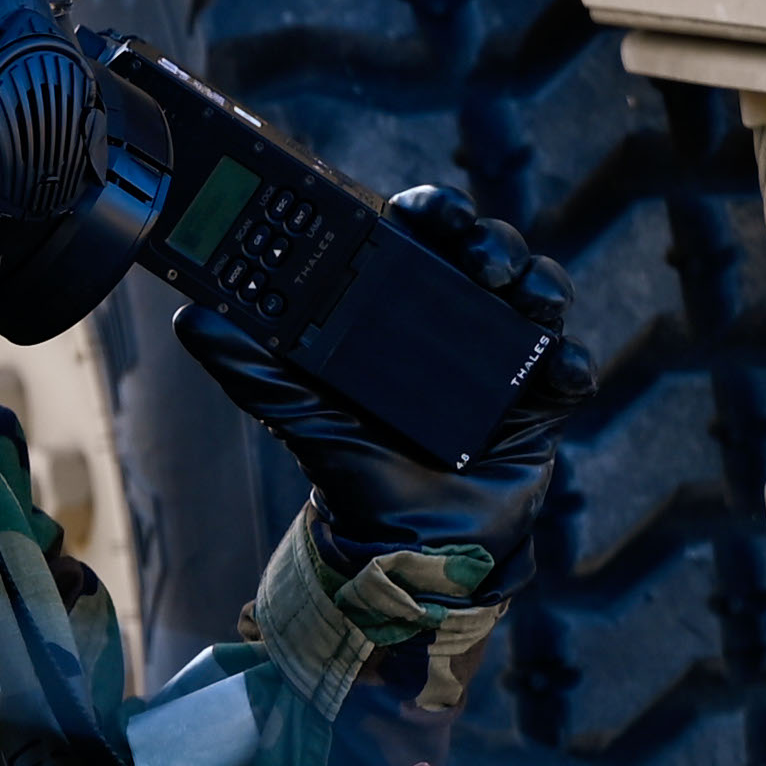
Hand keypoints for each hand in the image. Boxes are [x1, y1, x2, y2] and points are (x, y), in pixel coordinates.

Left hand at [170, 184, 588, 592]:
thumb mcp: (301, 416)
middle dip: (492, 241)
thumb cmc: (357, 473)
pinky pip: (570, 367)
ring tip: (528, 300)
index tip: (429, 213)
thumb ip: (252, 368)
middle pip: (485, 255)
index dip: (431, 215)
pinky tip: (559, 372)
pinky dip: (571, 363)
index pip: (421, 241)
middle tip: (482, 257)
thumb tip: (195, 320)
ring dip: (539, 282)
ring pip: (537, 294)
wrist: (410, 552)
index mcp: (402, 313)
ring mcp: (506, 360)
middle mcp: (457, 325)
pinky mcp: (542, 402)